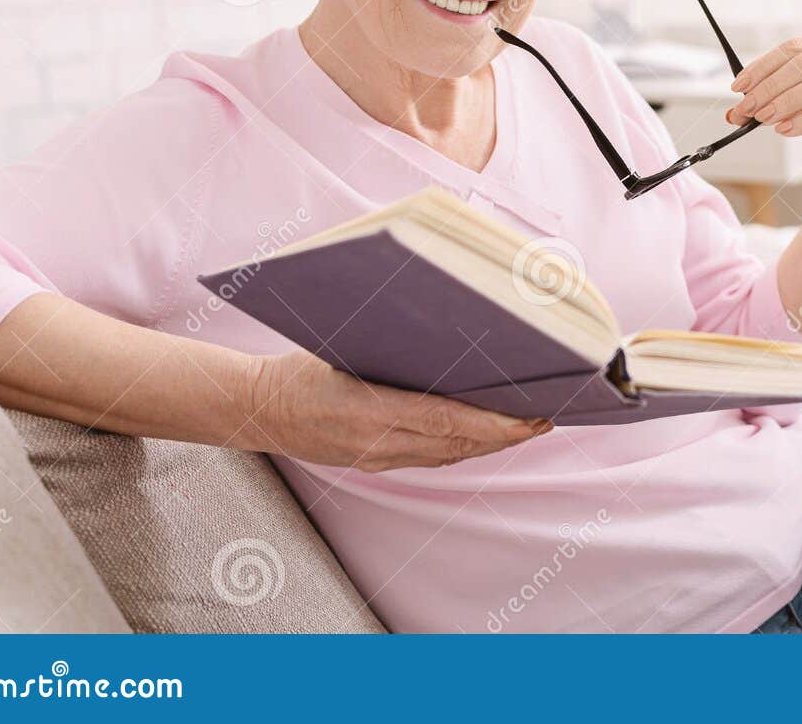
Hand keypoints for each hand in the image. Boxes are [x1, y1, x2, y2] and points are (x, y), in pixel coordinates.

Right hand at [245, 348, 550, 471]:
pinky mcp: (372, 464)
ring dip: (489, 444)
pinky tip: (482, 436)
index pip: (447, 421)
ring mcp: (374, 458)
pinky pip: (428, 460)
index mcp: (370, 410)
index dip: (494, 424)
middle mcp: (376, 442)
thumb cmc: (299, 367)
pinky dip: (461, 448)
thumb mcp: (344, 346)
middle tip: (545, 419)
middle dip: (506, 435)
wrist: (256, 409)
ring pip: (447, 456)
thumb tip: (452, 337)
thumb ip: (395, 351)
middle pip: (457, 444)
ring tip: (525, 426)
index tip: (531, 417)